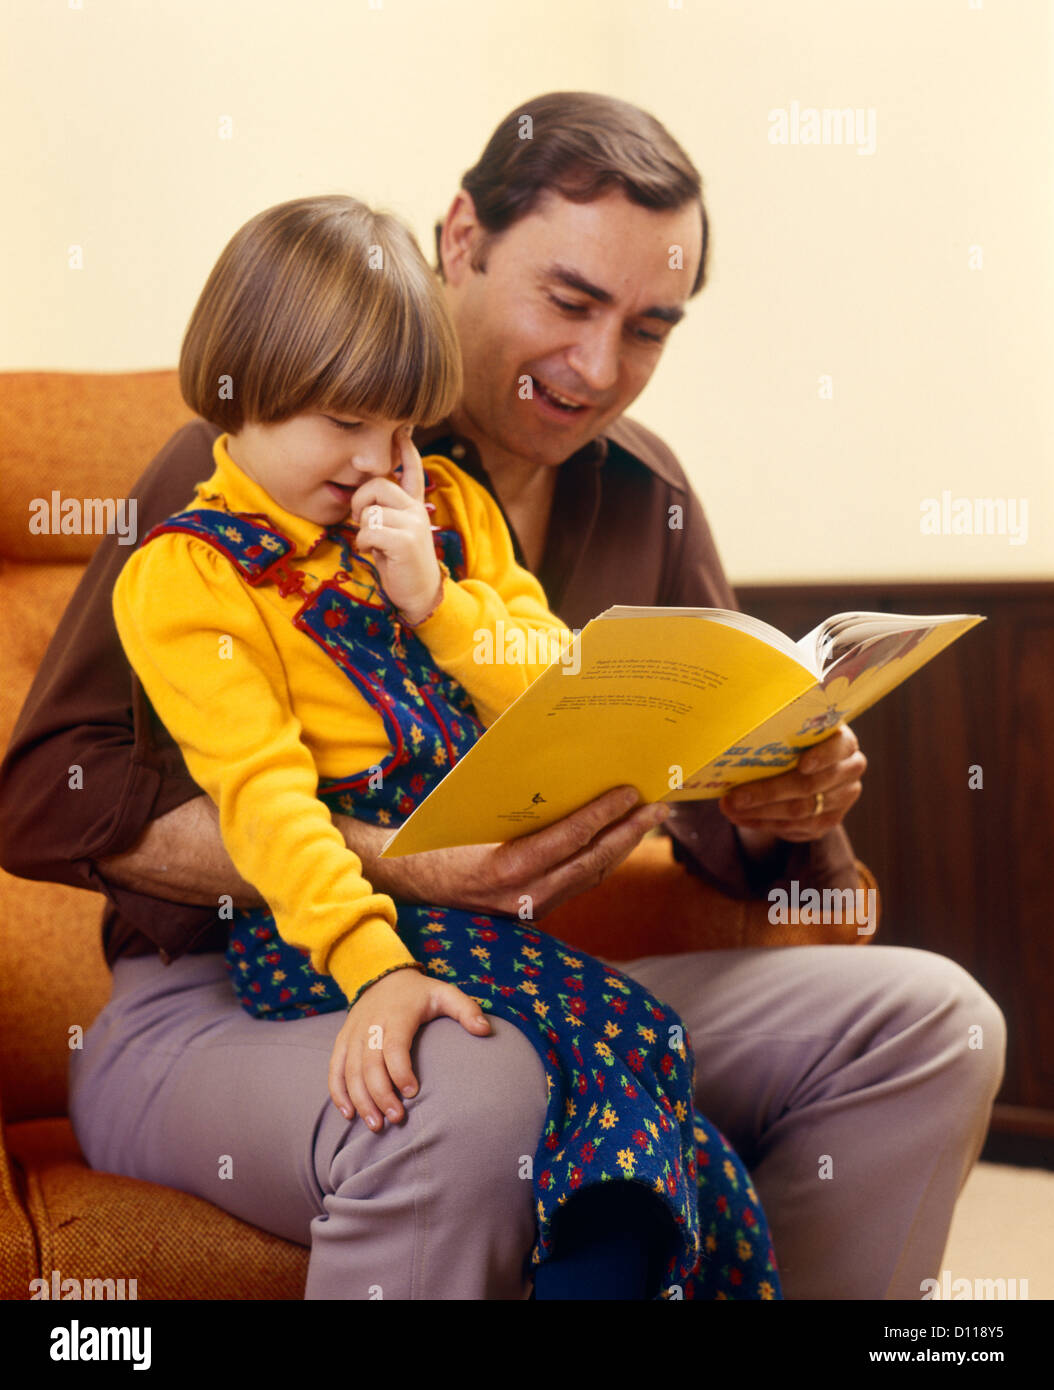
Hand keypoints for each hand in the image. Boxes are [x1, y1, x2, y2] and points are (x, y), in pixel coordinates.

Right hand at [328, 966, 490, 1128]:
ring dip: (360, 1099)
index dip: (400, 1071)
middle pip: (369, 1064)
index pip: (394, 1046)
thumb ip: (466, 1010)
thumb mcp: (445, 993)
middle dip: (380, 1094)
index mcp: (397, 1015)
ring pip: (350, 1070)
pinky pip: (335, 1068)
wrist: (382, 976)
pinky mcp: (343, 1040)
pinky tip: (348, 1113)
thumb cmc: (419, 993)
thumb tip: (486, 1031)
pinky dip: (338, 1092)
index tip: (412, 1093)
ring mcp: (353, 1033)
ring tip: (376, 1125)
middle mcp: (371, 1024)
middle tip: (395, 1119)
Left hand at [350, 427, 442, 624]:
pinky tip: (374, 553)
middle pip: (378, 485)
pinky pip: (369, 531)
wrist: (419, 594)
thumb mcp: (394, 532)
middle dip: (360, 502)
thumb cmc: (400, 563)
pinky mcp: (406, 540)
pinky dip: (364, 544)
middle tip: (361, 520)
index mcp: (414, 505)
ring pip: (371, 511)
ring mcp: (414, 523)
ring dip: (363, 529)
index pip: (412, 469)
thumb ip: (385, 511)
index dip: (406, 448)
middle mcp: (416, 509)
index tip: (402, 429)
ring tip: (372, 543)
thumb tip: (364, 495)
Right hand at [353, 785, 670, 917]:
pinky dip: (601, 860)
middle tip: (658, 806)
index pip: (569, 840)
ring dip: (622, 847)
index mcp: (506, 868)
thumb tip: (564, 770)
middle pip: (591, 863)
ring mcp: (530, 907)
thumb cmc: (438, 835)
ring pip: (590, 876)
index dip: (604, 816)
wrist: (408, 879)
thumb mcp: (472, 813)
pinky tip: (617, 840)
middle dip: (628, 833)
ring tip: (647, 820)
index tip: (630, 793)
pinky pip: (577, 884)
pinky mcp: (533, 909)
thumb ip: (516, 802)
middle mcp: (523, 895)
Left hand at [718, 725, 866, 844]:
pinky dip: (764, 823)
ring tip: (731, 808)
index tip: (801, 765)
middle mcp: (850, 771)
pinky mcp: (829, 821)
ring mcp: (843, 799)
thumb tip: (737, 744)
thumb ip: (776, 736)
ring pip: (801, 812)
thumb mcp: (791, 733)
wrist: (810, 767)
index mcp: (844, 743)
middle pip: (811, 786)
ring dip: (761, 812)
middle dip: (768, 792)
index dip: (821, 756)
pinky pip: (796, 828)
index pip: (839, 747)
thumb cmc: (794, 742)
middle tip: (735, 796)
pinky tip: (742, 817)